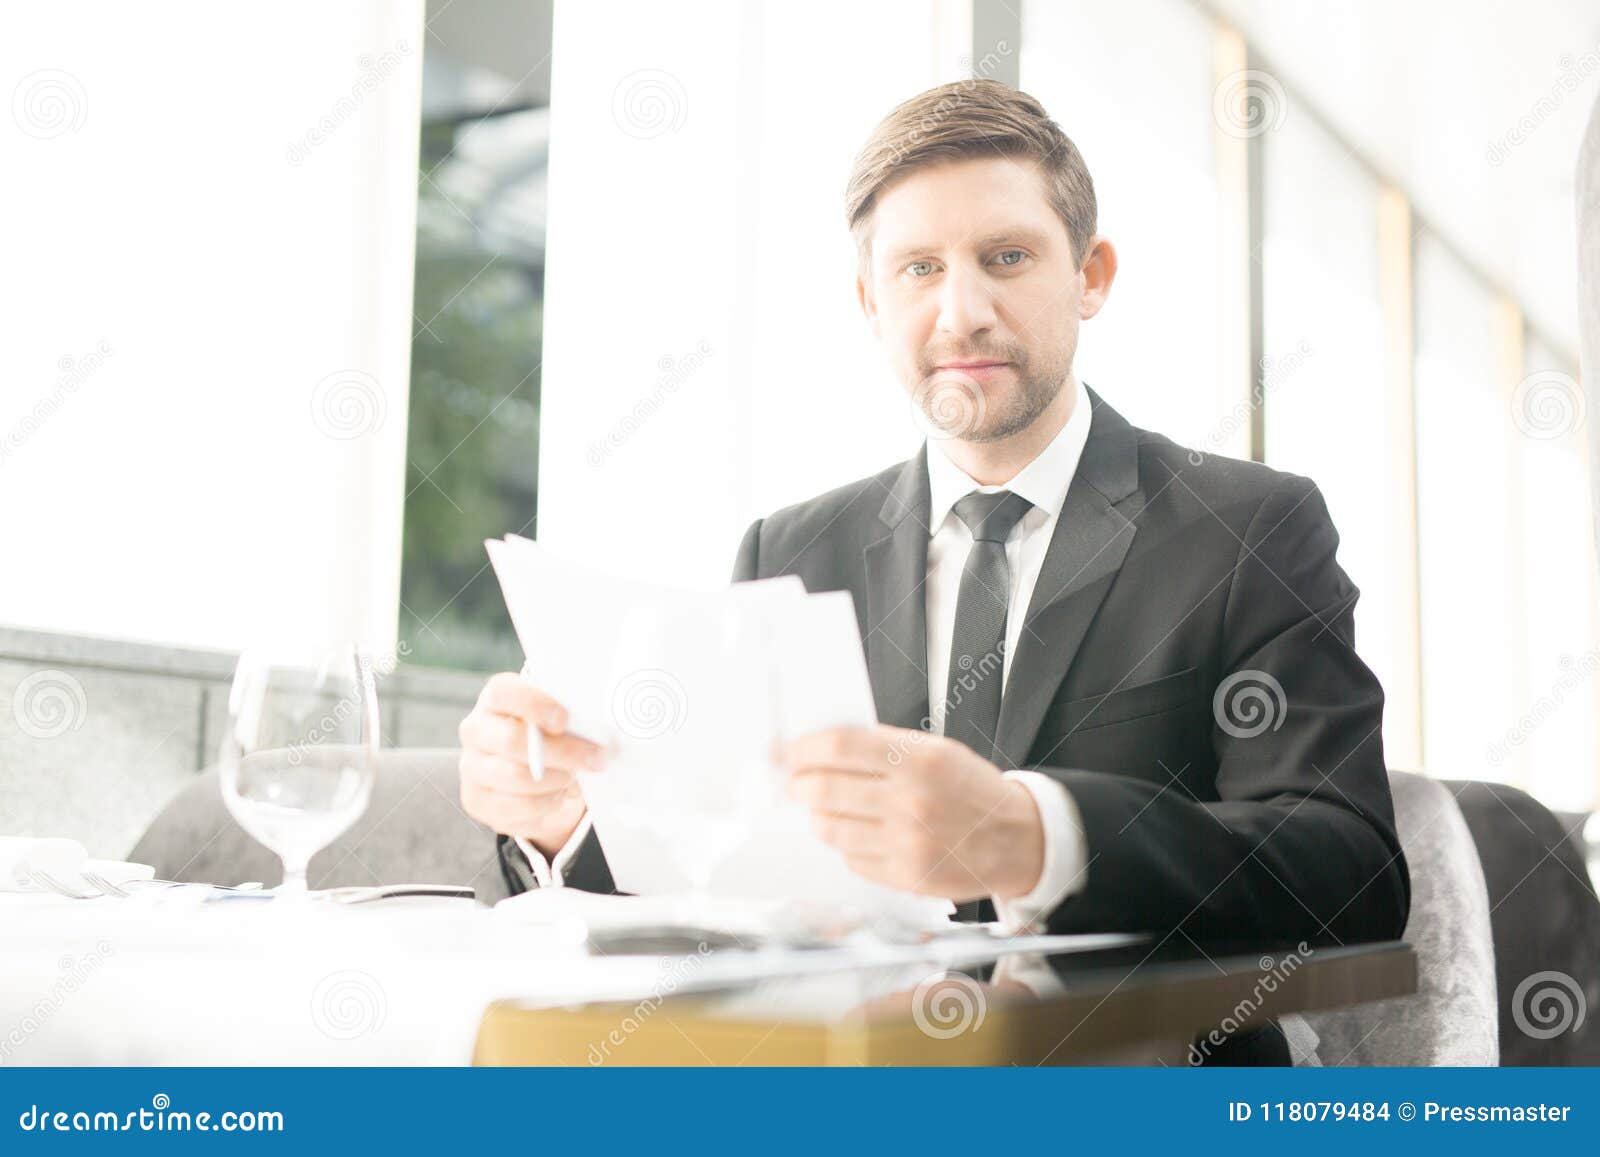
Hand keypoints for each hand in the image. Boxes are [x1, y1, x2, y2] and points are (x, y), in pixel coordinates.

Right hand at [457, 673, 606, 857]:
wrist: (533, 773)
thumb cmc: (550, 736)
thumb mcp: (560, 718)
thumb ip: (570, 717)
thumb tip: (599, 733)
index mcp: (495, 699)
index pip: (504, 693)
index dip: (535, 704)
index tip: (564, 720)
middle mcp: (476, 730)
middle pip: (512, 740)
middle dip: (563, 752)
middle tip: (596, 758)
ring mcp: (471, 766)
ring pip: (518, 778)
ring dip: (557, 780)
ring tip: (573, 777)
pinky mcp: (476, 800)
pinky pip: (516, 807)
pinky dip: (546, 803)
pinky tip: (556, 794)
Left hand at [782, 725, 1043, 902]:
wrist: (1019, 840)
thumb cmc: (972, 790)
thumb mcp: (936, 751)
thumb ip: (882, 748)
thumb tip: (821, 749)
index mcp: (919, 760)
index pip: (839, 747)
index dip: (804, 749)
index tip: (790, 751)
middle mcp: (911, 802)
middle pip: (823, 790)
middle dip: (798, 784)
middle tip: (795, 781)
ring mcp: (906, 843)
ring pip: (829, 829)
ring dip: (819, 817)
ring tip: (827, 809)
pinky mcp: (905, 877)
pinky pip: (851, 859)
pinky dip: (848, 845)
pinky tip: (862, 834)